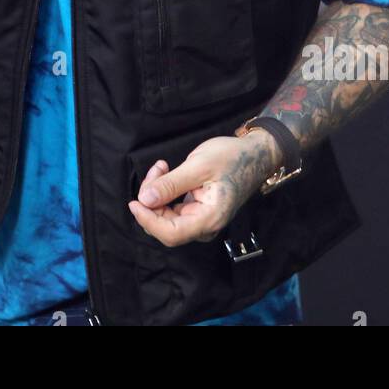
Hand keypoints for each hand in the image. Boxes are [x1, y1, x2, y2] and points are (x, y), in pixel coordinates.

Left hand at [126, 130, 278, 246]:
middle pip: (165, 225)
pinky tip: (165, 171)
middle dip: (152, 200)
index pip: (171, 234)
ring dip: (156, 192)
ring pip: (166, 216)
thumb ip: (171, 184)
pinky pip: (172, 208)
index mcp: (209, 219)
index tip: (134, 202)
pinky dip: (164, 191)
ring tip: (161, 167)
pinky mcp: (196, 210)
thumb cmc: (231, 158)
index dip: (149, 221)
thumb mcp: (198, 166)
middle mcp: (205, 225)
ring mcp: (200, 219)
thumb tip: (144, 200)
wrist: (254, 154)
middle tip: (156, 169)